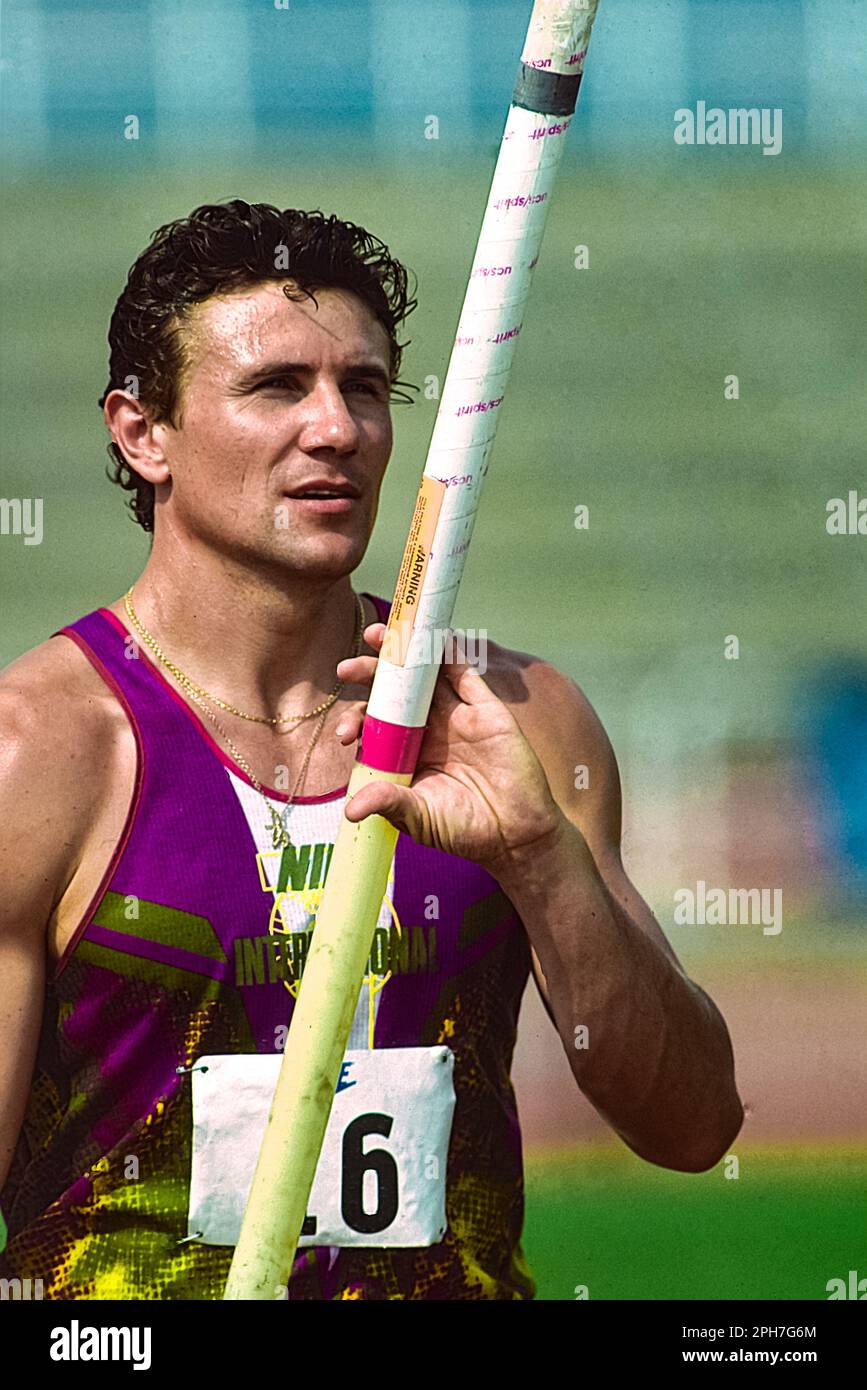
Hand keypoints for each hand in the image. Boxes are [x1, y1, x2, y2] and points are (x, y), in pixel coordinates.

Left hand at [334, 623, 567, 874]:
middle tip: (347, 670)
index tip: (344, 734)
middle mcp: (429, 729)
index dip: (358, 721)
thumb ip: (389, 803)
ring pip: (425, 675)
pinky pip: (465, 674)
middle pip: (395, 692)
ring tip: (377, 636)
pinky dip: (448, 654)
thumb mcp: (420, 817)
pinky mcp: (486, 709)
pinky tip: (430, 638)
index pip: (376, 725)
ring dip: (403, 652)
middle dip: (371, 676)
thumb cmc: (465, 830)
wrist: (516, 834)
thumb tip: (350, 810)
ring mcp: (457, 716)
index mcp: (407, 753)